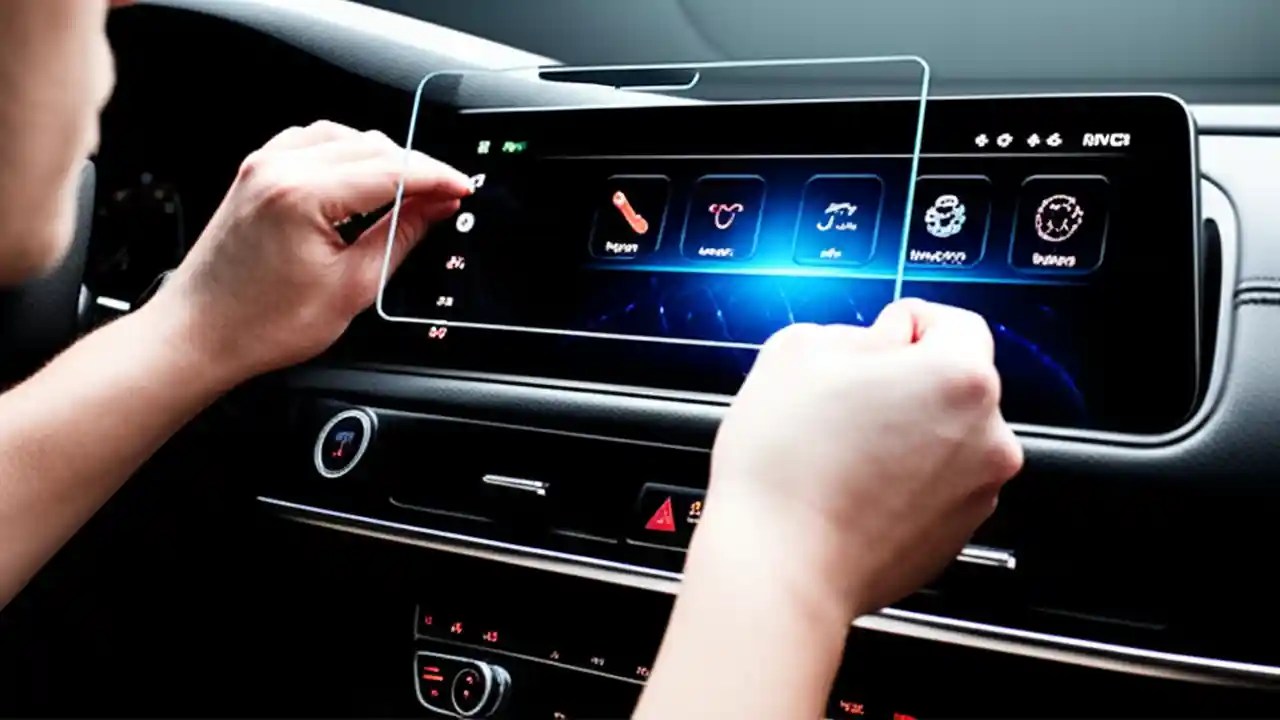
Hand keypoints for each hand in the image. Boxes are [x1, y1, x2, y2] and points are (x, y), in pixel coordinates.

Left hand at [150, 120, 470, 381]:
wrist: (198, 336)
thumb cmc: (259, 324)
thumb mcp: (351, 287)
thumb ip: (401, 236)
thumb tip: (434, 206)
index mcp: (303, 194)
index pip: (390, 169)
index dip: (436, 176)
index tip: (462, 187)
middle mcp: (278, 168)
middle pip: (371, 146)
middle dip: (414, 168)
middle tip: (444, 197)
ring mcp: (263, 167)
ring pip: (343, 138)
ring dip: (381, 159)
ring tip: (408, 192)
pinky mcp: (255, 175)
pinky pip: (312, 144)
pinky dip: (346, 155)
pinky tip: (362, 180)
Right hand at [706, 299, 1022, 616]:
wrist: (779, 567)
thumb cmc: (784, 465)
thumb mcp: (797, 351)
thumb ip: (856, 331)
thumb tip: (880, 342)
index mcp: (959, 378)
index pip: (955, 323)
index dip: (908, 323)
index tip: (879, 337)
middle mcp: (986, 438)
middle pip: (953, 386)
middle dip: (906, 384)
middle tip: (843, 399)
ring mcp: (975, 494)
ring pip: (945, 439)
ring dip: (906, 434)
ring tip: (840, 450)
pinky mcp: (954, 537)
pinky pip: (934, 488)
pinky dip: (902, 480)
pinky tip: (849, 486)